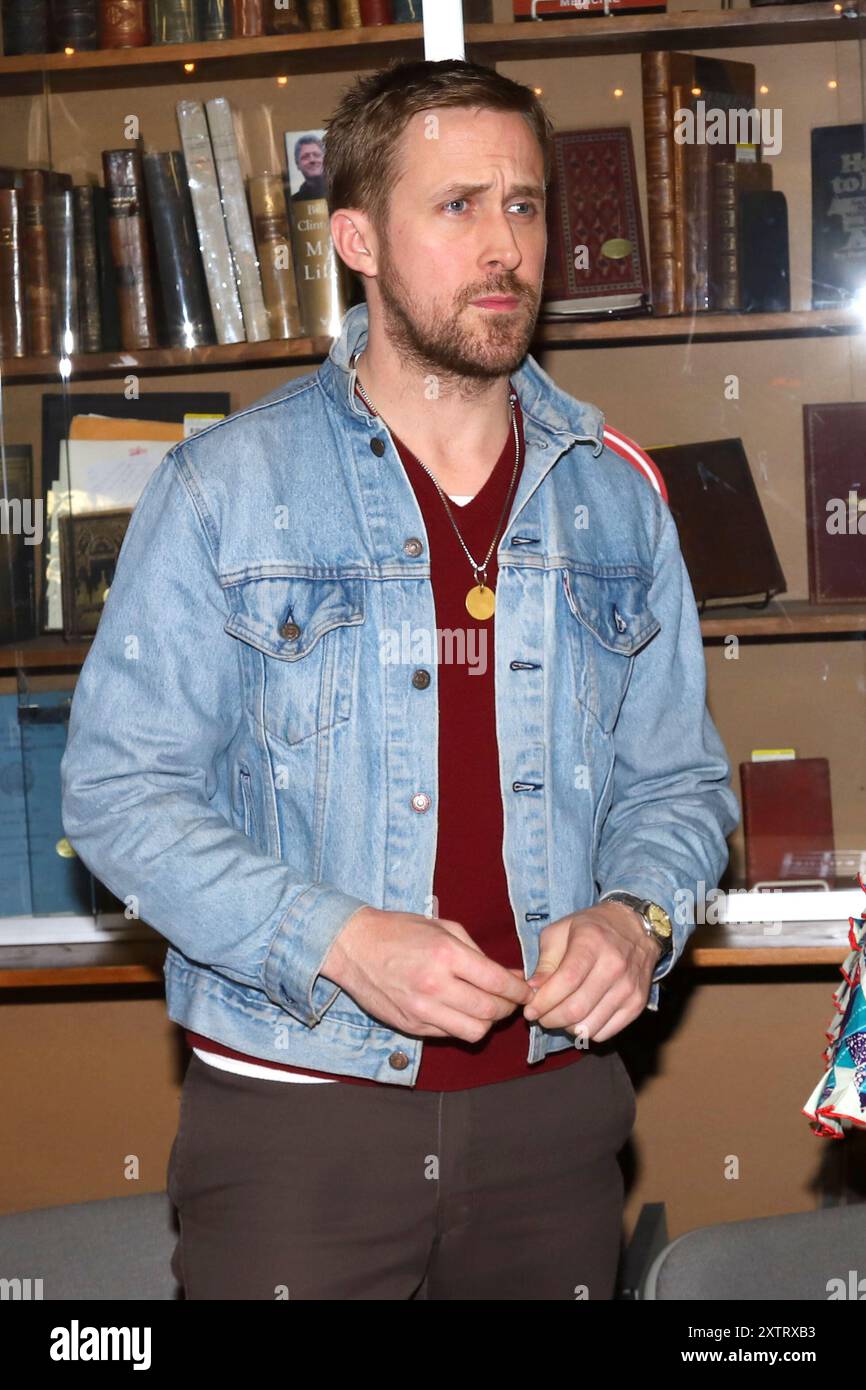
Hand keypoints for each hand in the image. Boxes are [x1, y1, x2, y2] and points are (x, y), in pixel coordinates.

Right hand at [321, 906, 533, 1042]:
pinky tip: (459, 1011)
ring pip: (473, 1032)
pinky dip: (461, 1026)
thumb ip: (478, 953)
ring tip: (486, 1008)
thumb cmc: (400, 931)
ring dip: (487, 1022)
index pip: (498, 982)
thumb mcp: (443, 928)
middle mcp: (435, 985)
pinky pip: (449, 1034)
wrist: (354, 946)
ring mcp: (421, 1009)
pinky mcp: (411, 1026)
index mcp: (447, 955)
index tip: (525, 990)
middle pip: (490, 1011)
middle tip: (509, 1000)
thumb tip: (510, 974)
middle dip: (508, 1007)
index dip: (519, 990)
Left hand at [519, 900, 662, 1042]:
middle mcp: (614, 966)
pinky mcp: (637, 1004)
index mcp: (592, 942)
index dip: (544, 1001)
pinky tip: (580, 1018)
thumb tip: (533, 989)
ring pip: (590, 1026)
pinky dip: (586, 1031)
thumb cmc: (592, 928)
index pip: (566, 981)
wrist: (637, 927)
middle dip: (550, 1019)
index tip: (530, 1010)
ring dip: (567, 1028)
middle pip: (576, 1008)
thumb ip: (545, 961)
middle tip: (541, 1017)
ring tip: (559, 1017)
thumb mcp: (561, 931)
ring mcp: (629, 987)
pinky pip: (605, 1033)